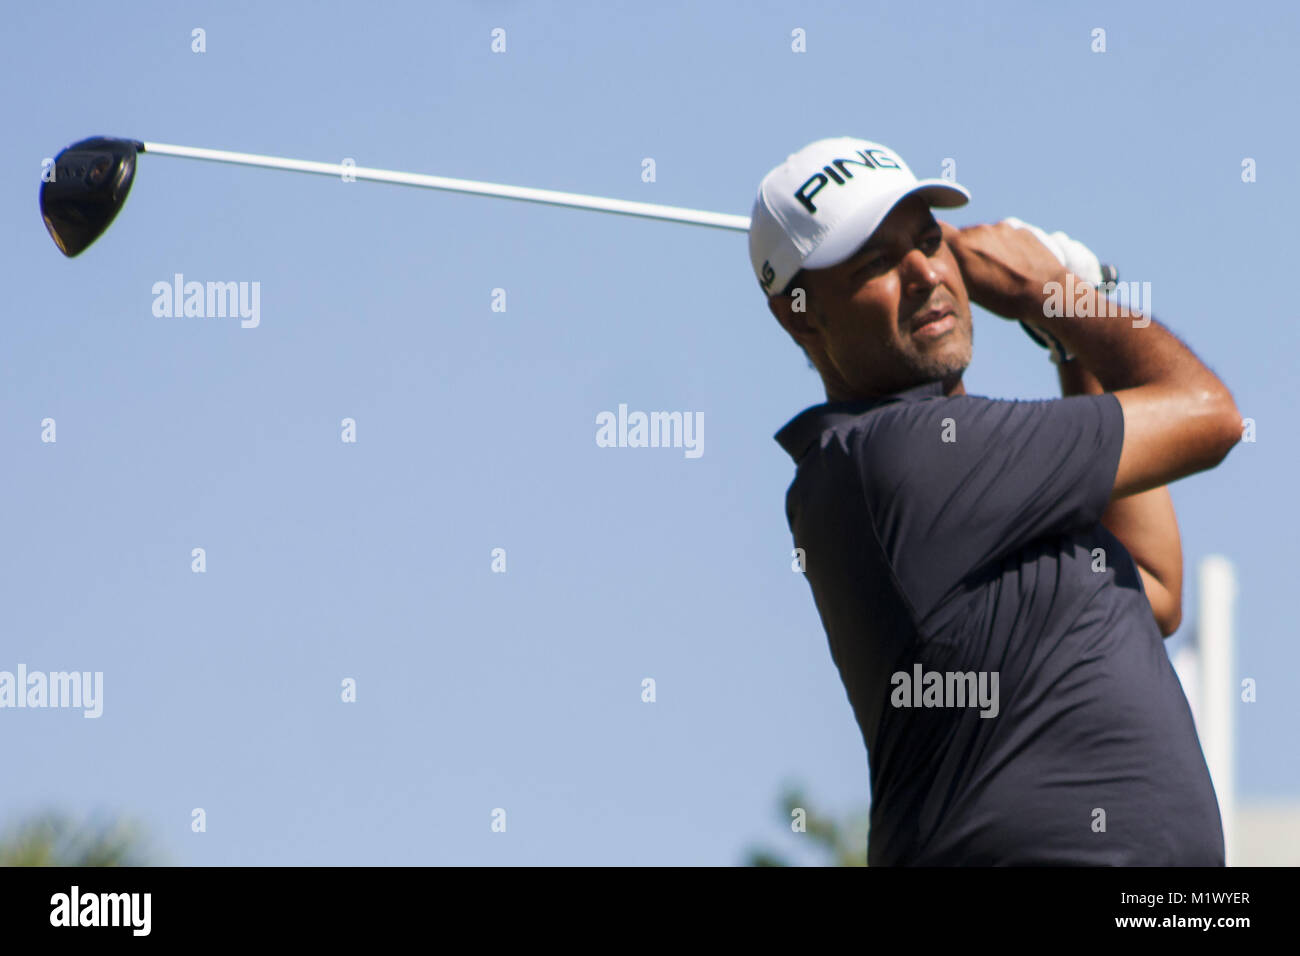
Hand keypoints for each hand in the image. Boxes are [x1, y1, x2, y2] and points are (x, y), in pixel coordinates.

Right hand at [940, 220, 1067, 321]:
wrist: (1045, 292)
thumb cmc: (1006, 298)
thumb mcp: (970, 291)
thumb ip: (955, 270)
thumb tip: (946, 264)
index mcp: (961, 245)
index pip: (938, 232)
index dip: (939, 243)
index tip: (944, 255)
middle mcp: (979, 231)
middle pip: (963, 236)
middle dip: (966, 250)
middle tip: (976, 271)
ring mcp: (1001, 228)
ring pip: (985, 236)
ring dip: (987, 248)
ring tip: (999, 270)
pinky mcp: (1020, 229)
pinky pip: (1006, 236)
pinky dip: (1006, 247)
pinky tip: (1015, 265)